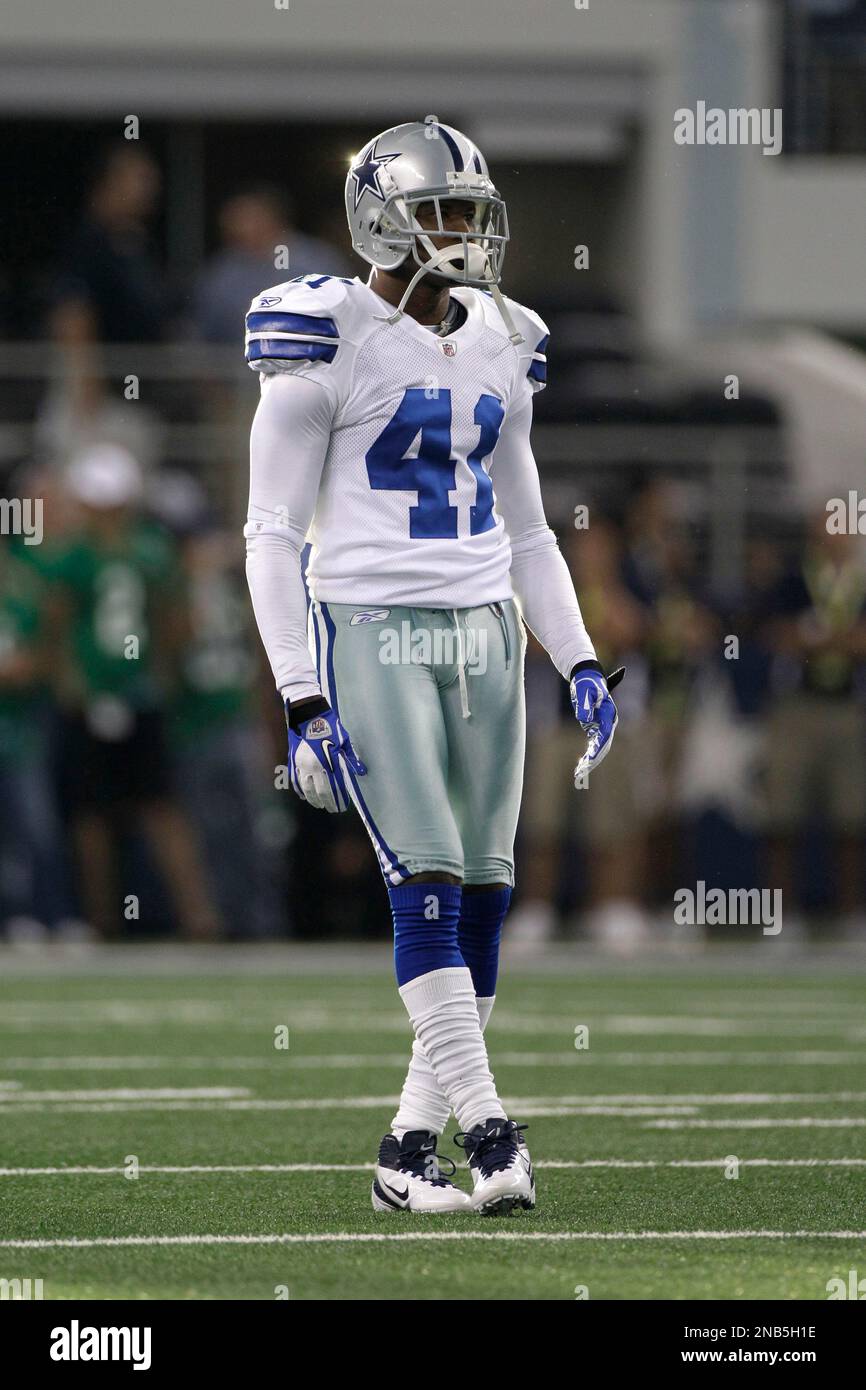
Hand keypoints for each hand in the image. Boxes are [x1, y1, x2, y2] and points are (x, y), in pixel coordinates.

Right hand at [286, 701, 366, 811]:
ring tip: (320, 805)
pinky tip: (305, 797)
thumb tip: (360, 772)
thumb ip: (350, 758)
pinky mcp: (293, 761)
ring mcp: (302, 764)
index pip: (335, 787)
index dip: (339, 799)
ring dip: (314, 800)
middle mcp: (314, 765)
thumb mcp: (344, 740)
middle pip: (321, 792)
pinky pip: (295, 781)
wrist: (307, 714)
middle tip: (333, 809)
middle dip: (328, 803)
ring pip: (307, 789)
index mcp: (329, 761)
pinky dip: (301, 791)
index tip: (343, 806)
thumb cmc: (329, 726)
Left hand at [570, 664, 623, 785]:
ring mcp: (603, 726)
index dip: (598, 748)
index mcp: (609, 713)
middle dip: (594, 759)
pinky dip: (588, 755)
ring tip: (579, 774)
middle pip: (604, 745)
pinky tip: (580, 767)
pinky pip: (593, 745)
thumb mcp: (583, 691)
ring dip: (590, 761)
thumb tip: (584, 718)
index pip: (605, 734)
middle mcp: (609, 722)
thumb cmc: (585, 682)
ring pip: (599, 748)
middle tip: (582, 771)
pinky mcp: (595, 728)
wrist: (586, 677)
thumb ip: (585, 704)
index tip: (590, 758)